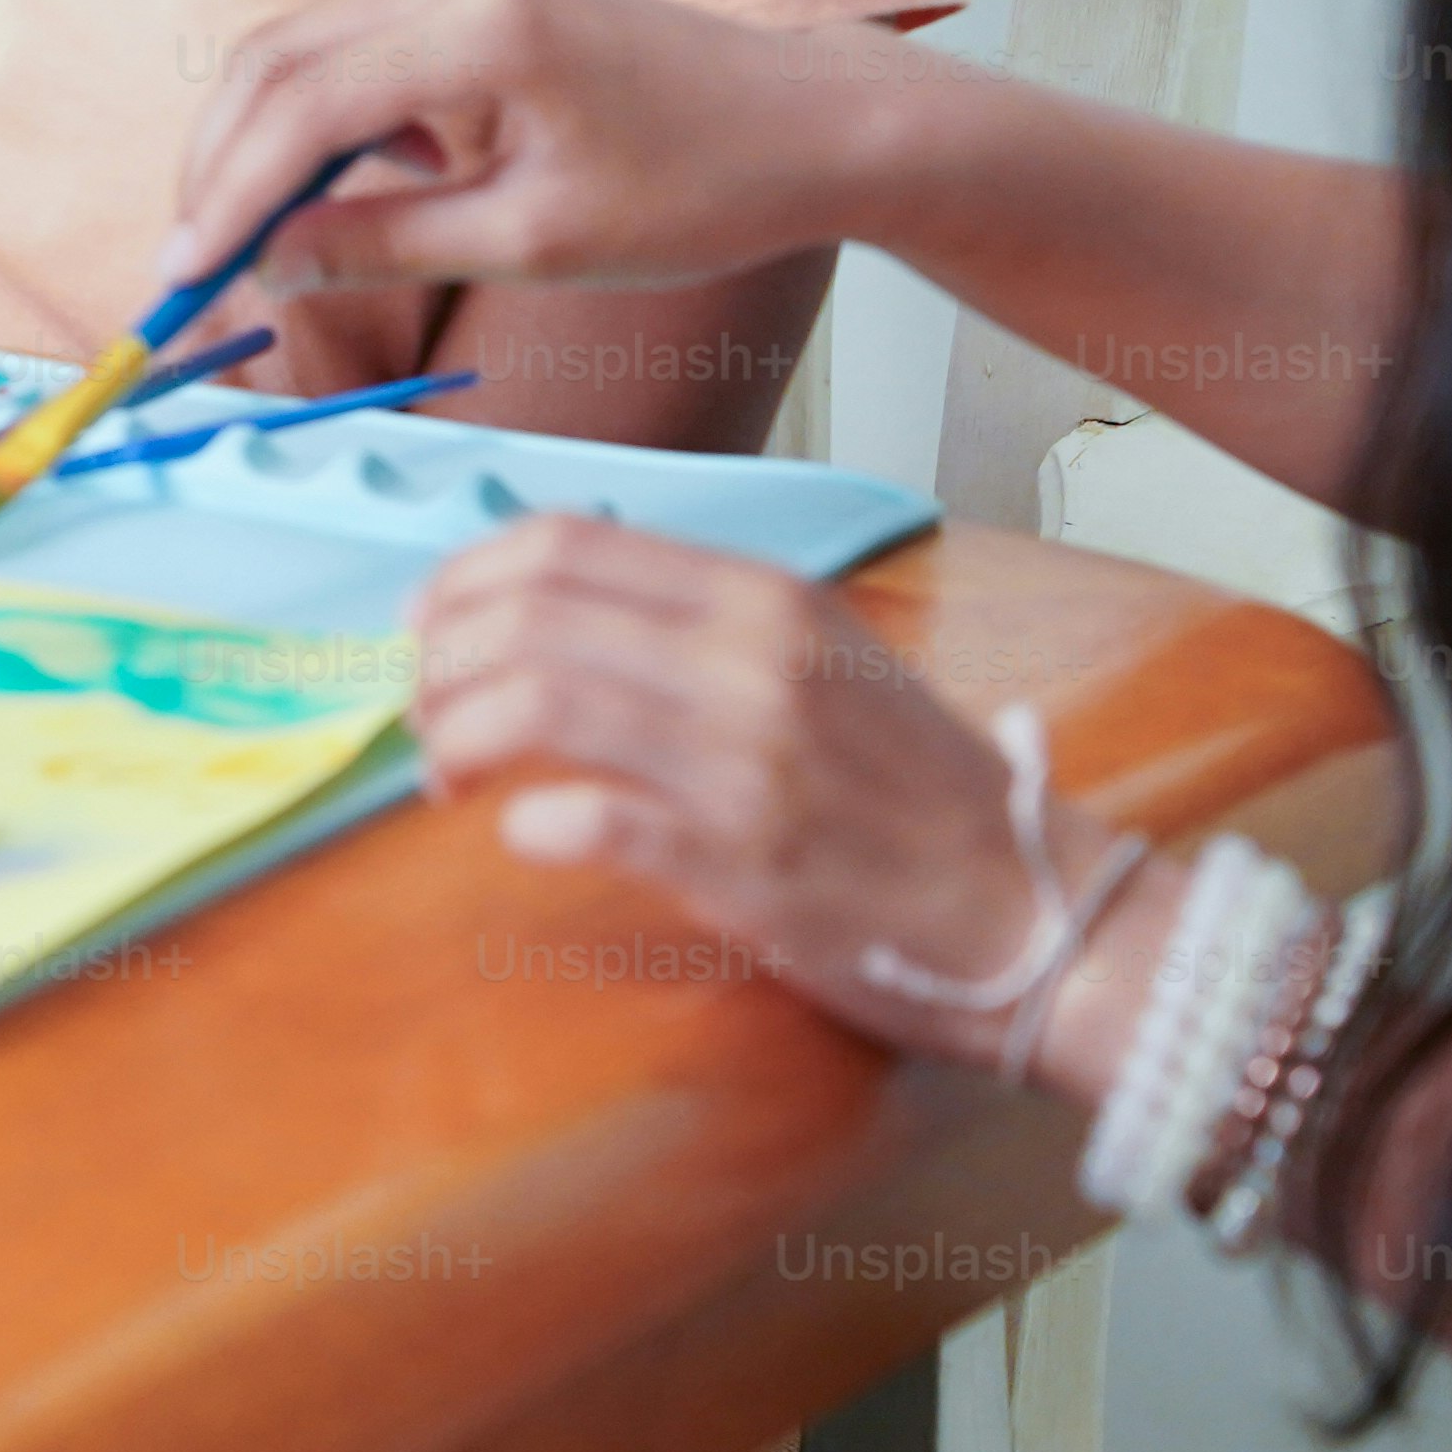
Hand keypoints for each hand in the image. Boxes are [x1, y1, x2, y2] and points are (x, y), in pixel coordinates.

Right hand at [165, 0, 916, 309]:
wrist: (808, 122)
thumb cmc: (699, 189)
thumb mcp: (535, 241)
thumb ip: (385, 243)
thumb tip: (266, 261)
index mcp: (475, 27)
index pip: (298, 110)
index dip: (223, 200)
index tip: (178, 278)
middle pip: (272, 60)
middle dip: (216, 165)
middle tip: (188, 263)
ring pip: (300, 44)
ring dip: (260, 138)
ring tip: (249, 237)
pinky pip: (354, 36)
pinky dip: (319, 108)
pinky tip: (353, 180)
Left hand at [414, 516, 1085, 1074]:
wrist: (1028, 908)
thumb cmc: (911, 787)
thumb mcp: (817, 654)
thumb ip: (699, 617)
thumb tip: (547, 599)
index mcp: (762, 597)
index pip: (563, 543)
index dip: (463, 579)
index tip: (424, 629)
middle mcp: (751, 660)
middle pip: (529, 615)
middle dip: (439, 662)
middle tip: (422, 715)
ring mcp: (749, 761)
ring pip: (539, 702)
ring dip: (458, 737)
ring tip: (447, 776)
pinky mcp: (747, 865)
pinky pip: (593, 821)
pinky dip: (531, 822)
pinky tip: (524, 832)